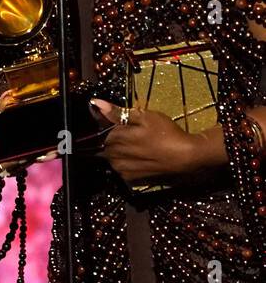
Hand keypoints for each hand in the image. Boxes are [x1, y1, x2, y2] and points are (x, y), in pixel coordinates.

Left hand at [91, 99, 205, 184]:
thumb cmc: (166, 133)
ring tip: (138, 146)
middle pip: (104, 145)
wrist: (186, 158)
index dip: (108, 126)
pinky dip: (126, 162)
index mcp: (113, 139)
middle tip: (132, 135)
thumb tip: (96, 103)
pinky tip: (140, 157)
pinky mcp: (129, 179)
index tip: (121, 124)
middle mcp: (112, 156)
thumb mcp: (144, 116)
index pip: (99, 130)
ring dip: (119, 151)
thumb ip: (117, 112)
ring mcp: (120, 169)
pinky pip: (121, 168)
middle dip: (113, 139)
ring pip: (112, 157)